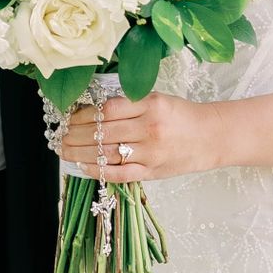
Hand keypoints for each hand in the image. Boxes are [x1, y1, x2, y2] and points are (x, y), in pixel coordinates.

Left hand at [56, 91, 223, 182]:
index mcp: (151, 104)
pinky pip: (120, 173)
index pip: (107, 109)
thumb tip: (91, 111)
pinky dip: (99, 171)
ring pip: (107, 153)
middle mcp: (149, 128)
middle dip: (75, 135)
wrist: (212, 136)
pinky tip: (84, 166)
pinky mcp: (153, 171)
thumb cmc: (182, 116)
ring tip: (65, 151)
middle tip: (60, 136)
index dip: (83, 114)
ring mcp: (151, 152)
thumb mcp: (158, 99)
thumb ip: (129, 104)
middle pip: (102, 132)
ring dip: (80, 153)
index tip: (70, 117)